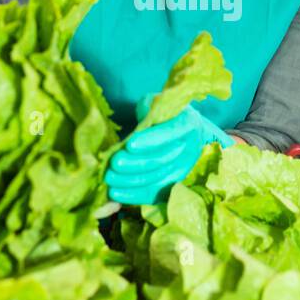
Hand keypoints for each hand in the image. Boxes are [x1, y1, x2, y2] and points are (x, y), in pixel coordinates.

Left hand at [104, 103, 233, 205]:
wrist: (183, 133)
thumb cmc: (164, 115)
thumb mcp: (156, 104)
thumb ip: (147, 110)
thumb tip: (136, 129)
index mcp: (188, 124)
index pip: (170, 134)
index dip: (150, 140)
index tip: (130, 144)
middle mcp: (190, 149)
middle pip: (161, 160)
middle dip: (135, 164)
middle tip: (113, 163)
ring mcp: (184, 169)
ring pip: (157, 179)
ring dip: (130, 181)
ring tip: (109, 178)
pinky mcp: (174, 184)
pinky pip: (154, 194)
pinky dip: (134, 196)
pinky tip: (116, 194)